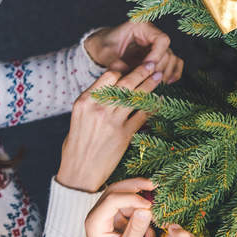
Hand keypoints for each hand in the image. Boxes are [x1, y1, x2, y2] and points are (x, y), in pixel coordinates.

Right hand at [56, 63, 160, 192]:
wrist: (79, 172)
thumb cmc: (77, 144)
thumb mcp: (78, 117)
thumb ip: (94, 100)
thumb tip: (111, 86)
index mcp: (85, 101)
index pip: (109, 76)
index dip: (123, 69)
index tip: (131, 66)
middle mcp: (98, 109)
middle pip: (125, 83)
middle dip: (141, 71)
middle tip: (152, 63)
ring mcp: (112, 122)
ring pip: (136, 97)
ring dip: (150, 85)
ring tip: (159, 76)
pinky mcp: (124, 136)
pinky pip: (142, 116)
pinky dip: (152, 108)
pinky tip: (159, 102)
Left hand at [65, 185, 156, 236]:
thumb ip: (136, 229)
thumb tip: (146, 209)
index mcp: (96, 221)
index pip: (113, 199)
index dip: (133, 198)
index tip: (150, 206)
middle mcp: (98, 214)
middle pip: (116, 190)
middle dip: (136, 187)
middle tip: (155, 186)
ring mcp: (106, 215)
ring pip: (125, 199)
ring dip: (142, 207)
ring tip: (157, 220)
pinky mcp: (114, 219)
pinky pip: (130, 211)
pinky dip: (142, 219)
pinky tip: (151, 235)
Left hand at [85, 19, 183, 83]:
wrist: (103, 48)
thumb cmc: (104, 47)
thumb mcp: (105, 53)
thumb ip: (114, 61)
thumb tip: (125, 70)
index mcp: (142, 26)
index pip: (161, 40)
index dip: (157, 55)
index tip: (146, 68)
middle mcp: (153, 34)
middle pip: (168, 52)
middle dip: (159, 68)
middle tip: (148, 80)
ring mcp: (157, 45)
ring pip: (172, 59)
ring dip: (166, 73)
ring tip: (157, 84)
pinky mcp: (159, 55)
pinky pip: (174, 63)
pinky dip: (173, 73)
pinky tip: (168, 83)